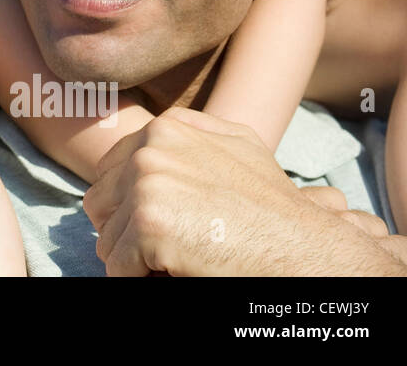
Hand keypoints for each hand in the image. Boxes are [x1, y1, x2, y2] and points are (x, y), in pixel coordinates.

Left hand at [82, 106, 406, 275]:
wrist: (306, 251)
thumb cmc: (274, 210)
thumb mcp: (236, 150)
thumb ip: (188, 139)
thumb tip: (143, 146)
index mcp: (168, 126)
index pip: (110, 170)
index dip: (127, 205)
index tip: (160, 224)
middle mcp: (153, 146)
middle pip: (99, 202)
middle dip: (125, 232)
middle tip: (169, 248)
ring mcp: (148, 182)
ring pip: (105, 237)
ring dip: (134, 259)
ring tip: (179, 258)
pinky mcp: (149, 223)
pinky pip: (117, 267)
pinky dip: (138, 280)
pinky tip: (177, 273)